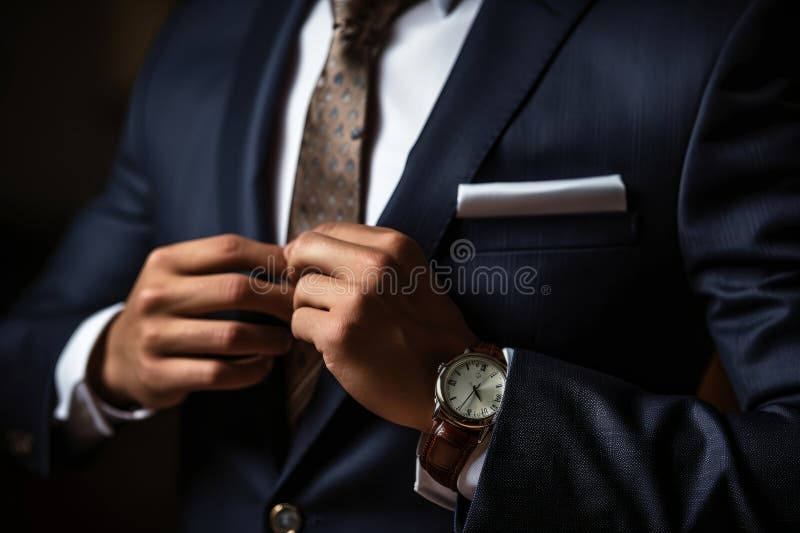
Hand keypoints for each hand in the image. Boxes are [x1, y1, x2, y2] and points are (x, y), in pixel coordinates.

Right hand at [88, 234, 293, 409]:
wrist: (118, 357)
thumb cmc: (169, 309)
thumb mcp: (181, 275)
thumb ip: (226, 264)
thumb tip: (292, 255)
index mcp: (165, 262)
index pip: (229, 249)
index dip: (271, 257)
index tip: (298, 272)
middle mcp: (156, 296)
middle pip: (235, 291)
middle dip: (278, 300)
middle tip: (299, 310)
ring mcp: (154, 337)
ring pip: (232, 336)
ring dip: (271, 339)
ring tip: (285, 340)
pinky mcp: (159, 374)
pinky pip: (221, 373)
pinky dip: (252, 370)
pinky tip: (264, 364)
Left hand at [285, 223, 475, 431]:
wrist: (451, 381)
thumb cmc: (428, 334)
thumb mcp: (412, 277)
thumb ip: (369, 259)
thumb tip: (302, 248)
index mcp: (395, 247)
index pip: (328, 231)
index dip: (310, 251)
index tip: (310, 269)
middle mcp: (377, 266)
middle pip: (305, 249)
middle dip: (297, 272)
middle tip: (308, 295)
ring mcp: (358, 299)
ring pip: (300, 290)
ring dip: (308, 311)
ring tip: (333, 327)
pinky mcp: (341, 333)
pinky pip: (299, 322)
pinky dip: (309, 337)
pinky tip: (334, 346)